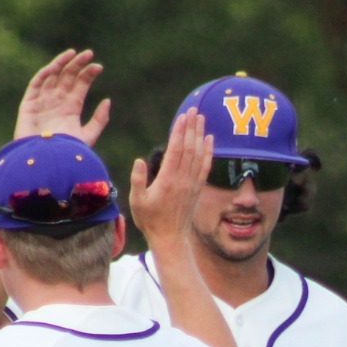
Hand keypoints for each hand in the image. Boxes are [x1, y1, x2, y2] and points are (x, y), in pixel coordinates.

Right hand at [16, 49, 109, 146]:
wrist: (44, 162)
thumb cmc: (66, 153)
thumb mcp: (87, 137)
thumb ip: (99, 120)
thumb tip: (108, 100)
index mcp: (71, 108)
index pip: (80, 85)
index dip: (88, 74)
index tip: (98, 66)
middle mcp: (57, 102)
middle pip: (68, 77)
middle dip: (77, 65)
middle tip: (89, 53)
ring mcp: (43, 101)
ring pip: (52, 77)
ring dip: (62, 64)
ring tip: (73, 54)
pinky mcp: (29, 104)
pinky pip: (36, 85)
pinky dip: (44, 75)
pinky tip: (55, 66)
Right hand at [131, 108, 211, 245]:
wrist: (170, 238)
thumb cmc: (150, 220)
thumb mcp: (137, 201)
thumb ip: (137, 180)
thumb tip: (139, 160)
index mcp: (167, 180)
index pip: (176, 150)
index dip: (180, 131)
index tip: (183, 116)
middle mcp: (182, 179)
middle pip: (189, 147)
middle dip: (192, 127)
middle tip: (194, 109)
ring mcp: (192, 184)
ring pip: (198, 154)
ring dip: (200, 134)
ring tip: (201, 118)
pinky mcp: (197, 188)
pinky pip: (205, 166)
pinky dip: (208, 152)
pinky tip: (210, 140)